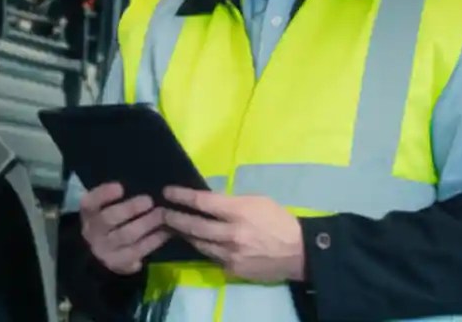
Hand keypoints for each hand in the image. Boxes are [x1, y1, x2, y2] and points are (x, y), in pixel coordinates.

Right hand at [79, 182, 170, 274]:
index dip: (103, 194)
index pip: (90, 203)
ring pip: (125, 236)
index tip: (120, 187)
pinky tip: (165, 233)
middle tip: (149, 201)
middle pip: (109, 219)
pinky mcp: (118, 264)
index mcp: (88, 214)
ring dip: (145, 224)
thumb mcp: (106, 206)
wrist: (104, 251)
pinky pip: (136, 252)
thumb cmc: (111, 219)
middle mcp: (92, 232)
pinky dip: (152, 241)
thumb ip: (117, 197)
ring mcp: (104, 250)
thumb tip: (144, 184)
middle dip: (130, 208)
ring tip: (161, 215)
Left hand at [162, 186, 305, 282]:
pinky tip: (196, 242)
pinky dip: (202, 248)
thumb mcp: (257, 200)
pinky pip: (211, 257)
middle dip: (174, 218)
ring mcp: (230, 254)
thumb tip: (209, 200)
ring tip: (174, 227)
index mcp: (239, 211)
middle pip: (194, 225)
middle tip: (162, 213)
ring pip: (198, 243)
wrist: (298, 252)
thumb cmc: (278, 220)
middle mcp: (231, 233)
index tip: (168, 192)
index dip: (182, 196)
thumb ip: (231, 201)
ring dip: (184, 234)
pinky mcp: (232, 269)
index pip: (203, 202)